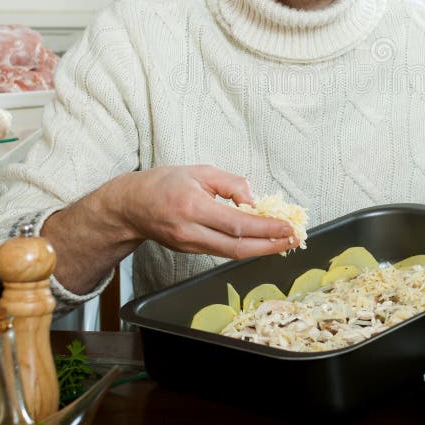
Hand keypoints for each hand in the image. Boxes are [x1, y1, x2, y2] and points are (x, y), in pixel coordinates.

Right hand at [124, 165, 296, 258]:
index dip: (266, 229)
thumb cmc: (164, 183)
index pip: (237, 224)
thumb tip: (254, 201)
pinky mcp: (189, 251)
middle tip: (294, 239)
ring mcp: (189, 245)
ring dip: (261, 249)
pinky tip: (261, 241)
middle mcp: (190, 231)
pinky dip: (245, 247)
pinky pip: (222, 251)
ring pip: (231, 254)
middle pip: (237, 247)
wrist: (131, 206)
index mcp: (192, 206)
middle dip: (270, 245)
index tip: (287, 227)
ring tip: (283, 241)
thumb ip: (231, 184)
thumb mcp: (200, 171)